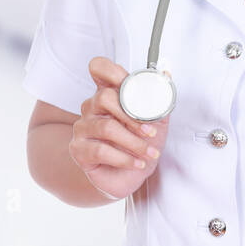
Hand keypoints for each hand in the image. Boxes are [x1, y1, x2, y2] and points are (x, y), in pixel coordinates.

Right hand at [68, 56, 170, 201]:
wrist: (131, 177)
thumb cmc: (139, 145)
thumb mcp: (155, 121)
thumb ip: (159, 100)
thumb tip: (165, 76)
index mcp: (108, 94)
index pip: (99, 69)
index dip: (112, 71)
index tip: (130, 83)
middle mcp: (92, 107)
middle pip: (104, 97)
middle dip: (132, 117)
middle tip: (150, 131)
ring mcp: (82, 128)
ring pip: (106, 127)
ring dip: (133, 142)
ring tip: (148, 152)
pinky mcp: (79, 149)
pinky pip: (100, 150)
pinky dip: (124, 159)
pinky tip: (137, 163)